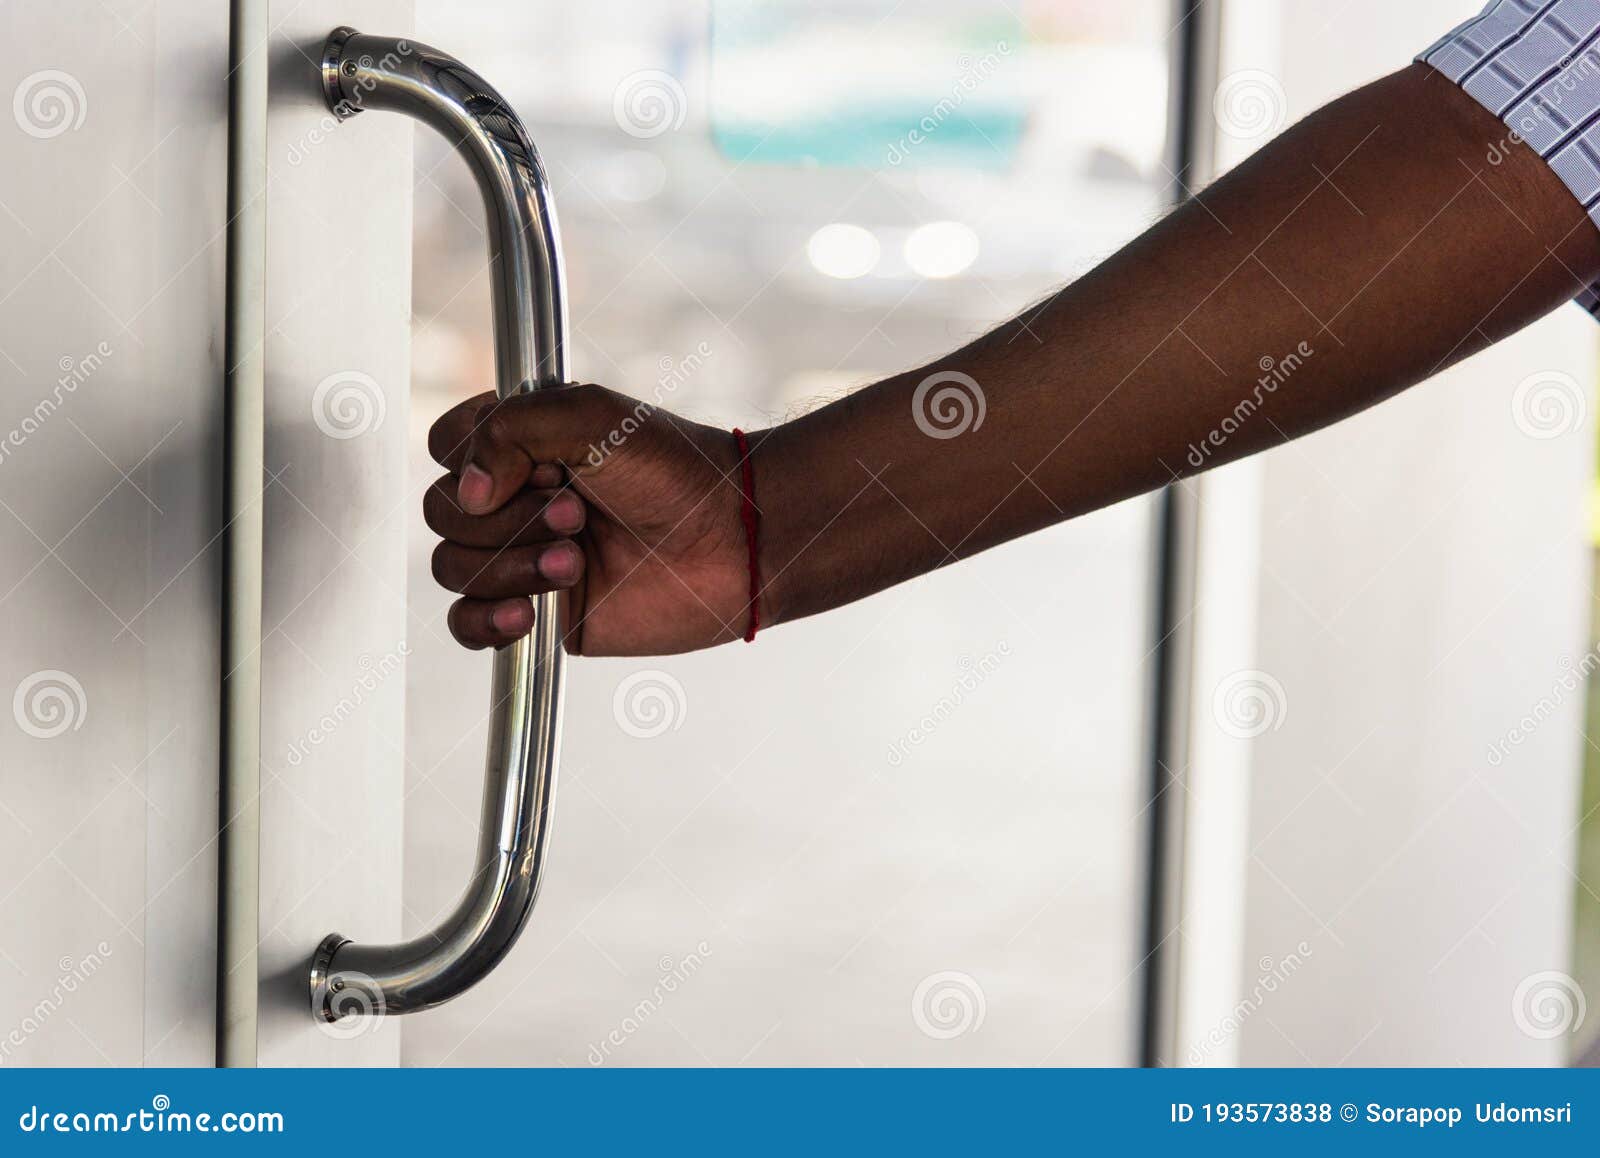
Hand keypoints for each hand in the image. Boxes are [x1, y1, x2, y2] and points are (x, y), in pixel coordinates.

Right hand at [424, 384, 753, 655]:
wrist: (732, 542)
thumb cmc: (679, 473)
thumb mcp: (590, 416)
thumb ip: (510, 430)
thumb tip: (466, 490)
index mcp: (524, 444)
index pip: (446, 447)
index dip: (474, 461)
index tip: (537, 466)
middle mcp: (517, 499)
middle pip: (444, 512)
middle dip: (507, 518)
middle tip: (577, 513)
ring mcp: (524, 557)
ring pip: (454, 568)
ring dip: (511, 565)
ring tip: (576, 559)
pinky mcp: (540, 613)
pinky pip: (467, 625)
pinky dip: (484, 620)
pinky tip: (526, 614)